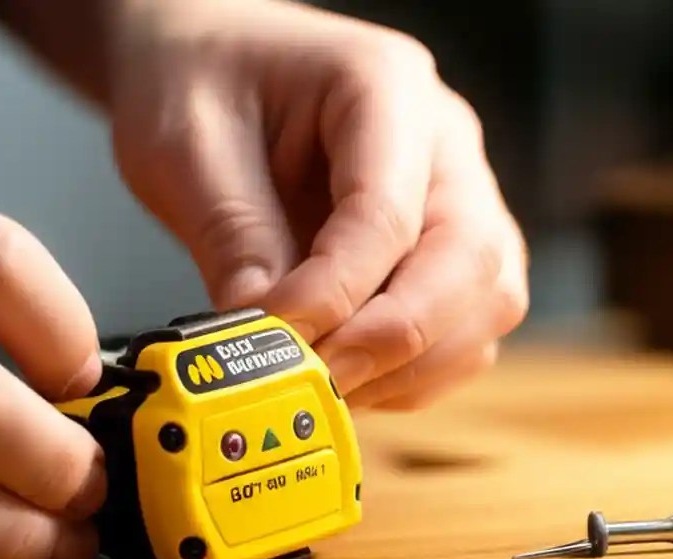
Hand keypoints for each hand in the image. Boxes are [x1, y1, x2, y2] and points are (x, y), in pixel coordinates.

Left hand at [105, 0, 528, 408]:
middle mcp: (445, 143)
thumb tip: (267, 341)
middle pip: (471, 261)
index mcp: (386, 86)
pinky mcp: (444, 251)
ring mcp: (458, 197)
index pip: (388, 212)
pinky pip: (464, 329)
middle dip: (395, 339)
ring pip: (486, 303)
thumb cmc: (198, 81)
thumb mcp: (186, 145)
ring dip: (415, 365)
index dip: (335, 293)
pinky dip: (413, 372)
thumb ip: (233, 238)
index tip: (275, 339)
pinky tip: (346, 376)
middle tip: (315, 380)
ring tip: (324, 383)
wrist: (207, 60)